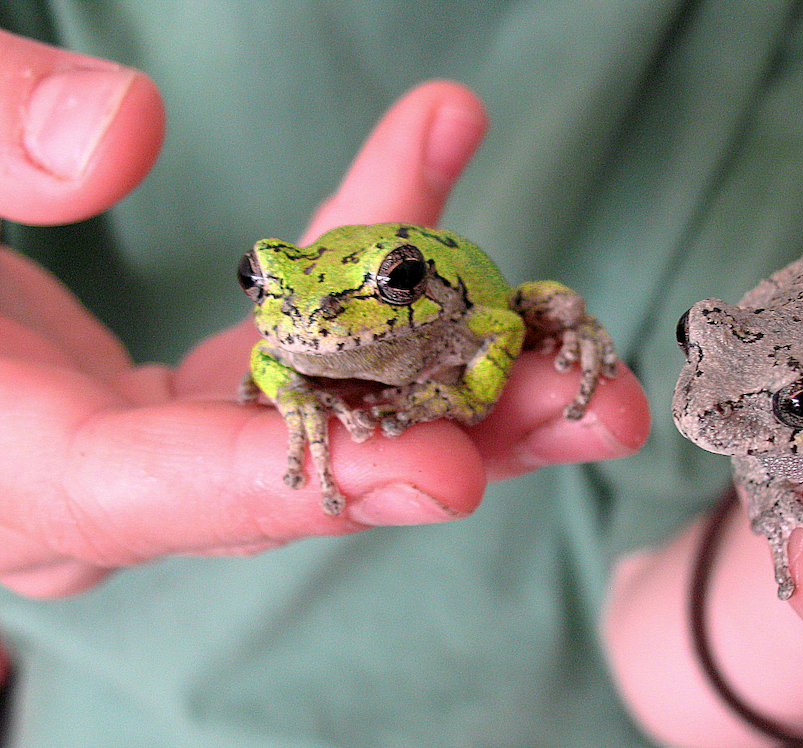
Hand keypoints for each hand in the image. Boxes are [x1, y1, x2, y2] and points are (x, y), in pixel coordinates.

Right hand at [0, 32, 648, 597]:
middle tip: (601, 400)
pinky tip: (437, 148)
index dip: (304, 484)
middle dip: (461, 438)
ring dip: (454, 361)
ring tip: (573, 311)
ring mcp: (144, 452)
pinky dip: (372, 267)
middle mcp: (90, 485)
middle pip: (296, 480)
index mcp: (1, 461)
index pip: (154, 487)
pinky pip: (301, 351)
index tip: (452, 476)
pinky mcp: (176, 407)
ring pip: (323, 426)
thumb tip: (122, 138)